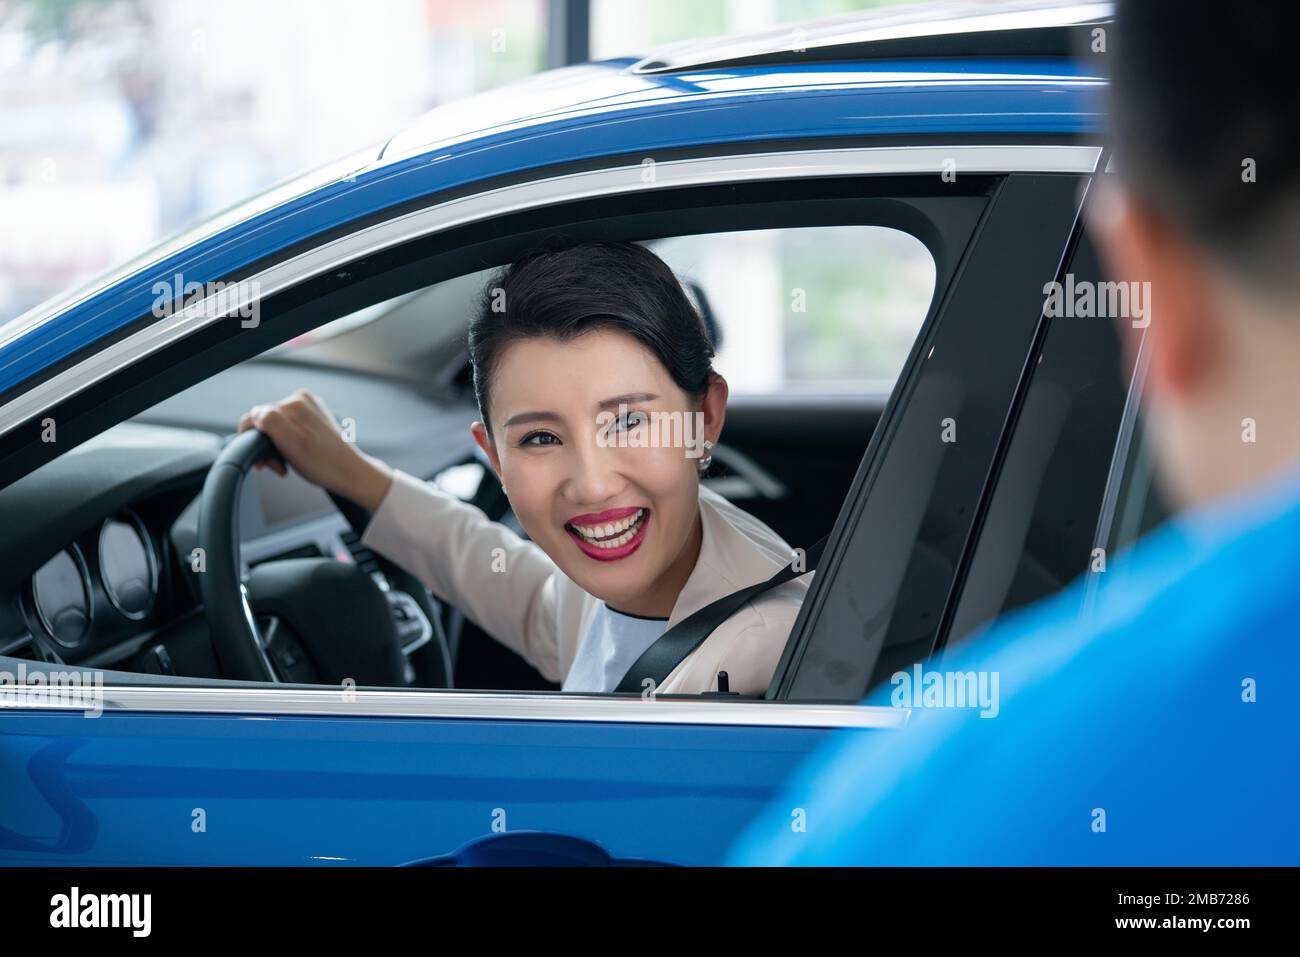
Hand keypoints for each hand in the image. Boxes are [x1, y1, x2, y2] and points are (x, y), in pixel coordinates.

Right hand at [237, 390, 393, 511]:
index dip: (253, 440)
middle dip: (267, 446)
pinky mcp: (315, 420)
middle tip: (277, 466)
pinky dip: (288, 445)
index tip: (263, 462)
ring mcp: (311, 409)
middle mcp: (303, 399)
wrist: (351, 474)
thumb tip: (254, 414)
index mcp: (296, 401)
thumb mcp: (288, 441)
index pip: (256, 416)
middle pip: (267, 422)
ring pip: (278, 428)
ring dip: (277, 448)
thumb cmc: (323, 463)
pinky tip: (296, 458)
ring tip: (287, 464)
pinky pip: (291, 430)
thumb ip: (267, 420)